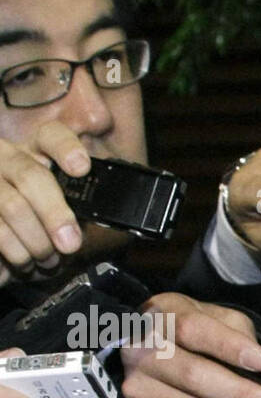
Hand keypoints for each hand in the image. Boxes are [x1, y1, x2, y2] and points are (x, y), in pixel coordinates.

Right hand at [0, 124, 86, 278]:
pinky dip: (18, 253)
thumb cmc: (44, 234)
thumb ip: (87, 206)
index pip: (50, 136)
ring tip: (48, 259)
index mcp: (36, 153)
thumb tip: (112, 212)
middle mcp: (7, 159)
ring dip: (38, 242)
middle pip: (31, 176)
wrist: (8, 258)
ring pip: (13, 206)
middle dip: (55, 214)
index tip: (81, 168)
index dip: (66, 148)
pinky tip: (26, 261)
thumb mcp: (72, 217)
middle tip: (70, 243)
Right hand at [120, 292, 260, 397]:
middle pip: (194, 376)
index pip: (192, 330)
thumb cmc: (194, 331)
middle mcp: (141, 352)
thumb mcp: (216, 316)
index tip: (260, 362)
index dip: (228, 346)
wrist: (156, 352)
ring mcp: (140, 389)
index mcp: (162, 316)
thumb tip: (259, 366)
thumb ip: (237, 333)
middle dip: (244, 396)